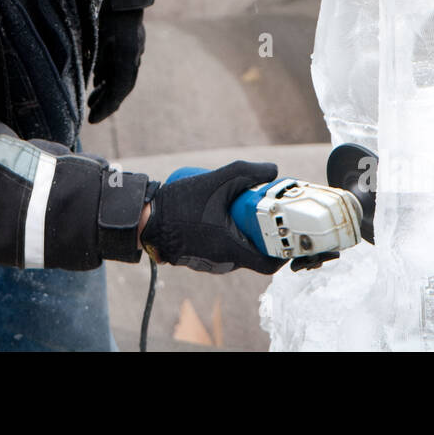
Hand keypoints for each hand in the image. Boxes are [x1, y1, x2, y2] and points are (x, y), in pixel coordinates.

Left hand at [87, 9, 144, 122]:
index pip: (120, 87)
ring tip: (92, 101)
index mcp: (127, 52)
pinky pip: (120, 63)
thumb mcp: (92, 32)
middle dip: (107, 102)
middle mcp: (133, 51)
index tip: (93, 118)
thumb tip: (84, 83)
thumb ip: (90, 57)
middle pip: (122, 84)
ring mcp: (132, 44)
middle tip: (92, 115)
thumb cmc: (103, 4)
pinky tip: (97, 81)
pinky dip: (108, 75)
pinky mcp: (127, 39)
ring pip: (121, 75)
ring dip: (107, 90)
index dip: (107, 105)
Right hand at [139, 161, 285, 274]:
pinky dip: (227, 235)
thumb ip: (248, 172)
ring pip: (238, 250)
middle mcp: (223, 262)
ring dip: (242, 232)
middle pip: (254, 252)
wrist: (146, 219)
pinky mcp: (201, 259)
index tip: (287, 232)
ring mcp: (211, 263)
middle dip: (261, 232)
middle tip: (261, 210)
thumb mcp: (217, 180)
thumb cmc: (179, 204)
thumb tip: (273, 170)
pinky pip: (222, 249)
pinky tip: (220, 215)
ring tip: (238, 208)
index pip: (269, 263)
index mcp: (232, 249)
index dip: (283, 250)